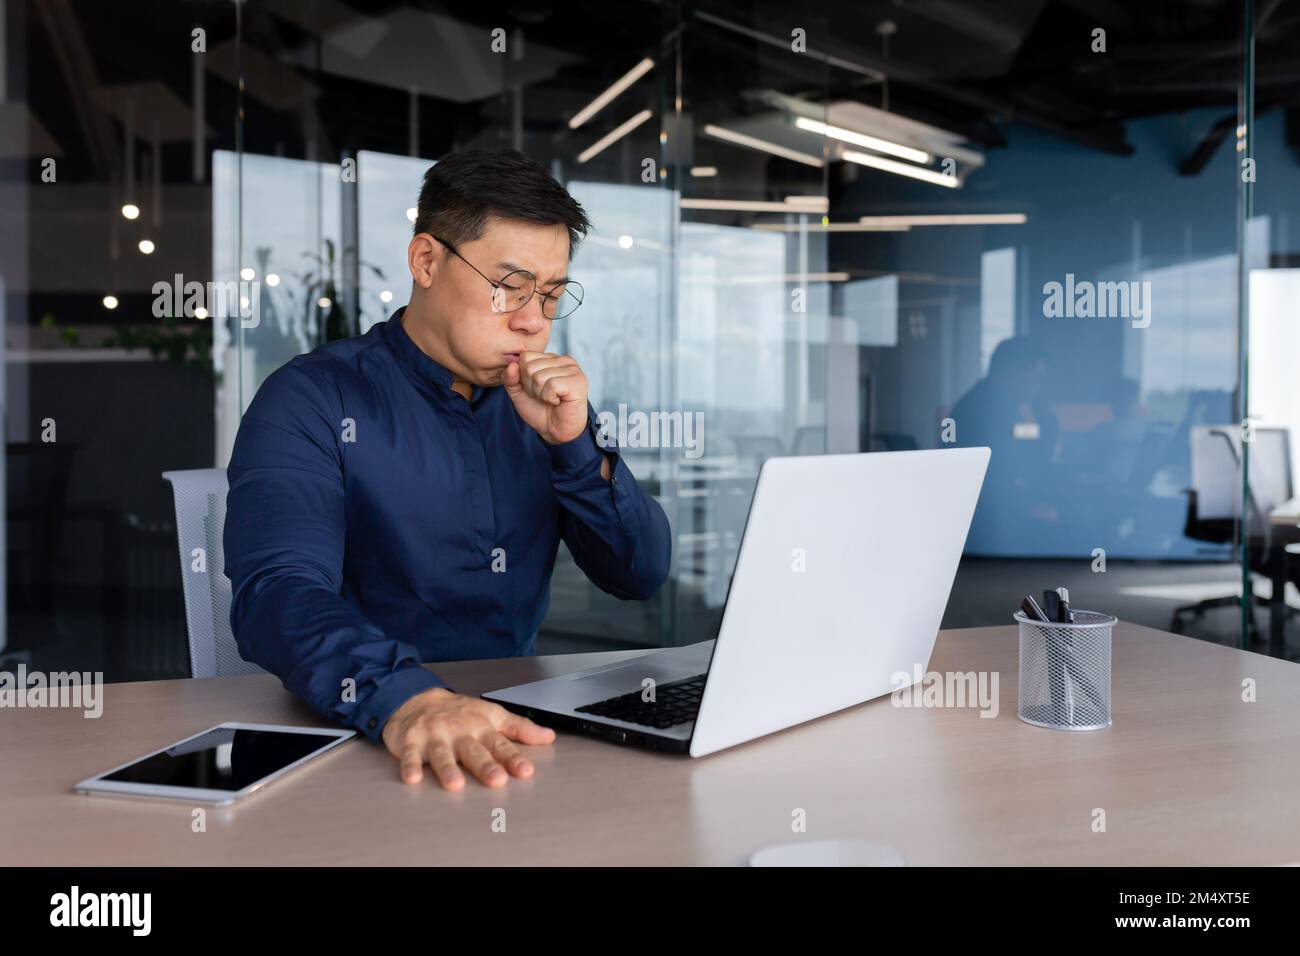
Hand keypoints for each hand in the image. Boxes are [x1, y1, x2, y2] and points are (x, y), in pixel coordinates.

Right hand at [381, 686, 555, 789]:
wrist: (415, 698)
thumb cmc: (456, 712)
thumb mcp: (491, 714)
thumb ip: (519, 728)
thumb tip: (547, 736)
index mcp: (480, 727)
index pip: (499, 744)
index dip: (512, 758)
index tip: (524, 770)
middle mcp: (458, 732)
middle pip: (473, 751)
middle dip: (484, 766)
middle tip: (496, 780)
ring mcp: (434, 736)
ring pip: (442, 754)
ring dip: (448, 769)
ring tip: (455, 784)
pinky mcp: (410, 742)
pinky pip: (409, 755)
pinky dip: (410, 766)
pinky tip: (413, 777)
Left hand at [502, 351, 588, 444]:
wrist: (556, 432)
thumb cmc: (541, 411)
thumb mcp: (519, 393)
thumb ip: (510, 379)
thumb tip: (511, 365)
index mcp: (550, 358)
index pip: (525, 357)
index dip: (523, 377)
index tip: (536, 389)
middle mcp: (563, 360)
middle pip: (530, 366)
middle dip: (531, 387)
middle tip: (544, 396)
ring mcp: (572, 369)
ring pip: (539, 377)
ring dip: (541, 394)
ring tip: (552, 399)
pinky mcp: (578, 381)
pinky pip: (551, 385)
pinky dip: (550, 398)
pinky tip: (559, 401)